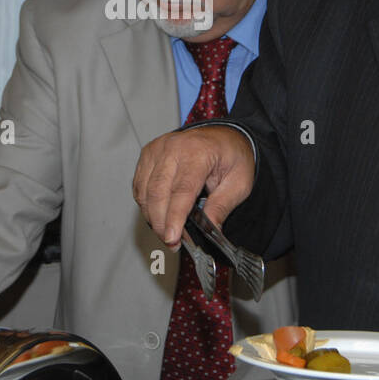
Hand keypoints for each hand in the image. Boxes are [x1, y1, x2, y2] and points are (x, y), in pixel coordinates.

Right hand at [133, 126, 254, 247]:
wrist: (224, 136)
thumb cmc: (231, 156)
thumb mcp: (239, 182)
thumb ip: (222, 206)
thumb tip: (210, 231)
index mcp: (198, 152)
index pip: (181, 190)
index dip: (174, 217)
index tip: (172, 238)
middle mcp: (173, 147)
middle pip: (157, 193)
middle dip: (162, 223)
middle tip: (173, 243)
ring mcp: (157, 149)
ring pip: (144, 192)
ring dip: (153, 217)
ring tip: (168, 232)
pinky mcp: (147, 154)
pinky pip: (139, 186)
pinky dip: (146, 205)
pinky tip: (159, 215)